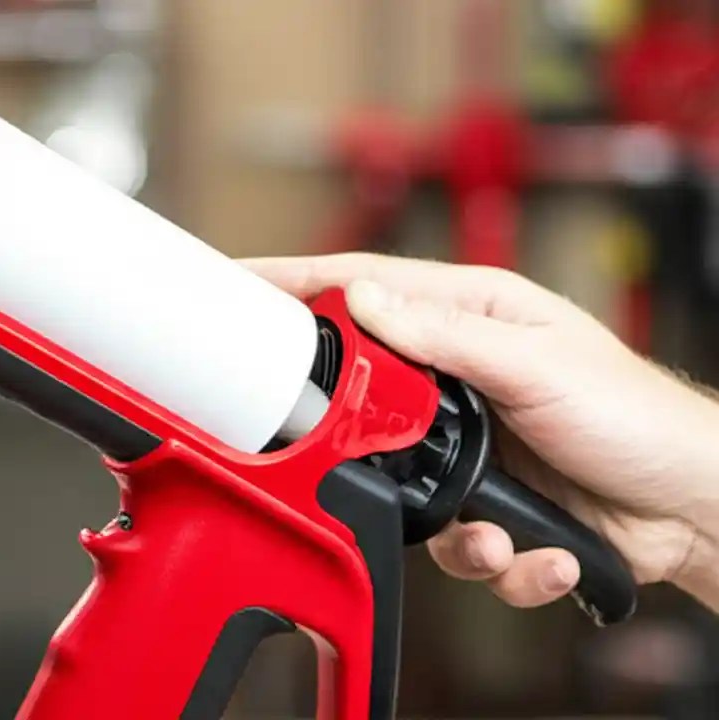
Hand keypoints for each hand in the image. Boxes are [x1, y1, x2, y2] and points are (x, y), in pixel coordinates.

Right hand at [245, 253, 718, 611]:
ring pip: (398, 483)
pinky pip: (451, 539)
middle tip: (351, 455)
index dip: (297, 284)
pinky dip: (491, 558)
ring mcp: (466, 443)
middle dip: (357, 437)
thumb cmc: (637, 415)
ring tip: (495, 531)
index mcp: (469, 318)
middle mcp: (458, 377)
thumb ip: (444, 336)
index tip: (238, 286)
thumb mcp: (537, 363)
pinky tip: (533, 549)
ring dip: (449, 525)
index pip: (364, 287)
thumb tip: (366, 303)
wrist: (688, 506)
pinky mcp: (483, 503)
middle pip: (363, 391)